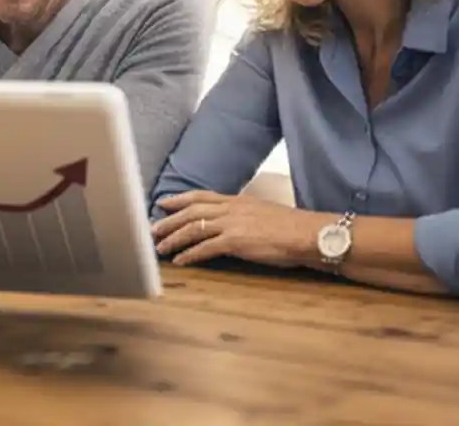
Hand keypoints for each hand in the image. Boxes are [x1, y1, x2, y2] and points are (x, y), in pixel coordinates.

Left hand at [151, 191, 324, 267]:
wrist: (305, 234)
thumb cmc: (290, 227)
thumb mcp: (262, 212)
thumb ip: (243, 215)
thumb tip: (232, 223)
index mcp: (237, 200)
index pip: (201, 196)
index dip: (180, 199)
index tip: (163, 202)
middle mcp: (231, 208)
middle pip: (191, 211)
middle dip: (169, 220)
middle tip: (153, 229)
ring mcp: (232, 224)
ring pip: (194, 228)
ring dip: (174, 239)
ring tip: (160, 248)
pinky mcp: (235, 241)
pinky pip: (206, 248)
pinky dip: (190, 254)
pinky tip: (180, 261)